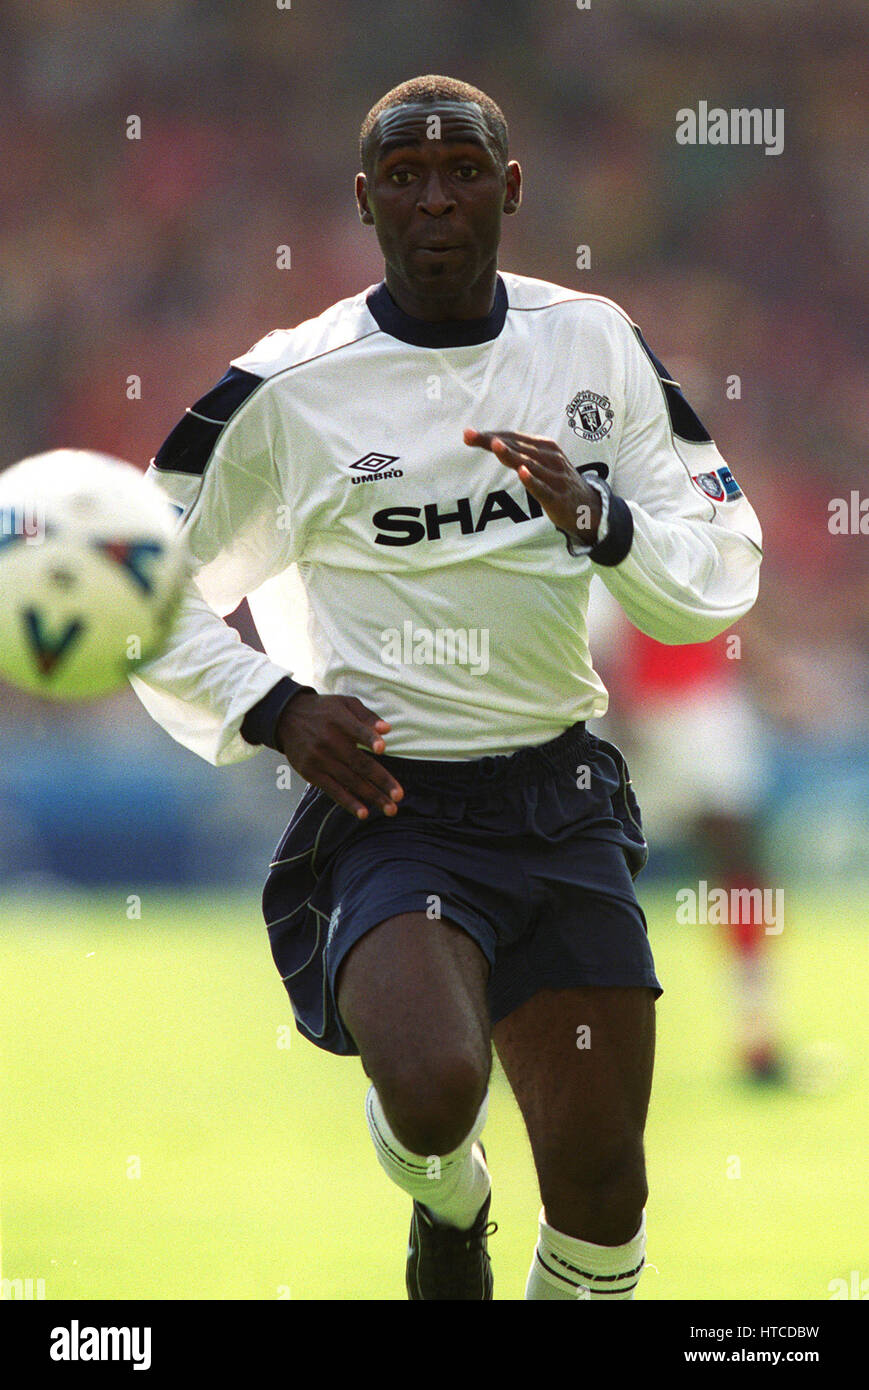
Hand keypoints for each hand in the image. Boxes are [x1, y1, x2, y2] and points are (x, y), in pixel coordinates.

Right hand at [276, 691, 403, 819]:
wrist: (287, 717)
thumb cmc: (325, 711)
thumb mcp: (345, 704)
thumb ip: (367, 716)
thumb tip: (387, 729)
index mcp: (339, 720)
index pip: (356, 730)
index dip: (368, 739)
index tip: (382, 749)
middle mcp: (328, 741)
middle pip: (358, 763)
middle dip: (381, 780)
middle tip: (399, 796)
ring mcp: (319, 759)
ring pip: (350, 780)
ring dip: (371, 796)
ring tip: (390, 809)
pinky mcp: (311, 773)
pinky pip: (333, 790)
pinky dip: (349, 802)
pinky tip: (364, 813)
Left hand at [463, 428, 601, 544]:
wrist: (590, 507)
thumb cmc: (558, 481)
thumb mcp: (541, 462)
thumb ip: (518, 453)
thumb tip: (491, 440)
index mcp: (544, 446)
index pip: (513, 437)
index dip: (491, 435)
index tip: (468, 434)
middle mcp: (550, 458)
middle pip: (516, 447)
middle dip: (492, 441)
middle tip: (471, 435)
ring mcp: (554, 477)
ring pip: (528, 464)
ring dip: (510, 454)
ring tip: (494, 445)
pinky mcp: (557, 497)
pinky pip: (542, 488)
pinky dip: (532, 480)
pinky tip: (522, 472)